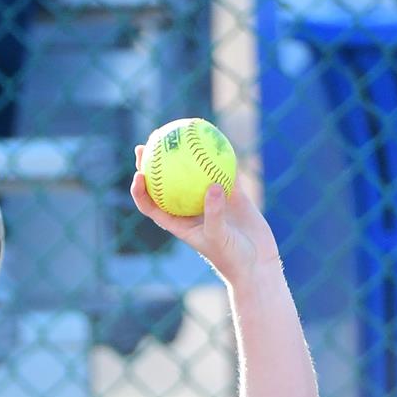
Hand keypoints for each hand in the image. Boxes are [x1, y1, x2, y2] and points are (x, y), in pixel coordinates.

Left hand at [129, 145, 280, 289]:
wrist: (258, 264)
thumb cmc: (233, 258)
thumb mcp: (220, 237)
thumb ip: (214, 212)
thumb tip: (212, 184)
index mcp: (180, 224)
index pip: (152, 206)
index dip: (141, 191)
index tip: (139, 174)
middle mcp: (192, 210)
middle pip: (166, 184)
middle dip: (154, 164)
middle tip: (147, 143)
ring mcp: (211, 201)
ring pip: (194, 173)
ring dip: (185, 154)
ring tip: (181, 132)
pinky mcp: (232, 195)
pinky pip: (225, 171)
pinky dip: (222, 157)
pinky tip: (220, 138)